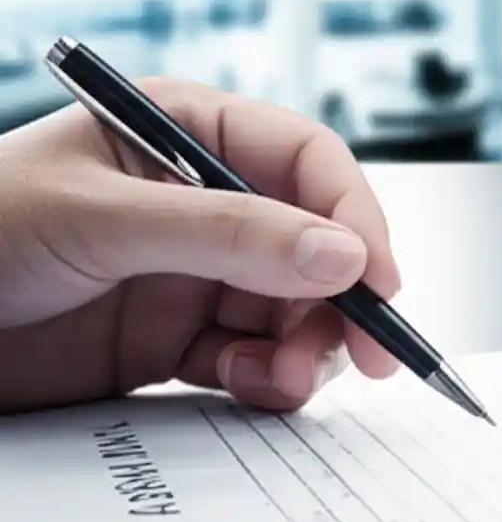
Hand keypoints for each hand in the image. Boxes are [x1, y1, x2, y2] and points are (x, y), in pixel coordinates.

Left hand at [0, 79, 400, 412]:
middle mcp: (204, 202)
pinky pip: (253, 357)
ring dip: (309, 346)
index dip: (355, 217)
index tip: (379, 278)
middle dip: (343, 298)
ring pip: (295, 308)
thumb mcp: (101, 219)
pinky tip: (247, 385)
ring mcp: (195, 272)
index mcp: (187, 135)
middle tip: (369, 353)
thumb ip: (226, 234)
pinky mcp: (177, 337)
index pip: (306, 163)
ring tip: (285, 379)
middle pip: (315, 244)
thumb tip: (342, 254)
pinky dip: (267, 378)